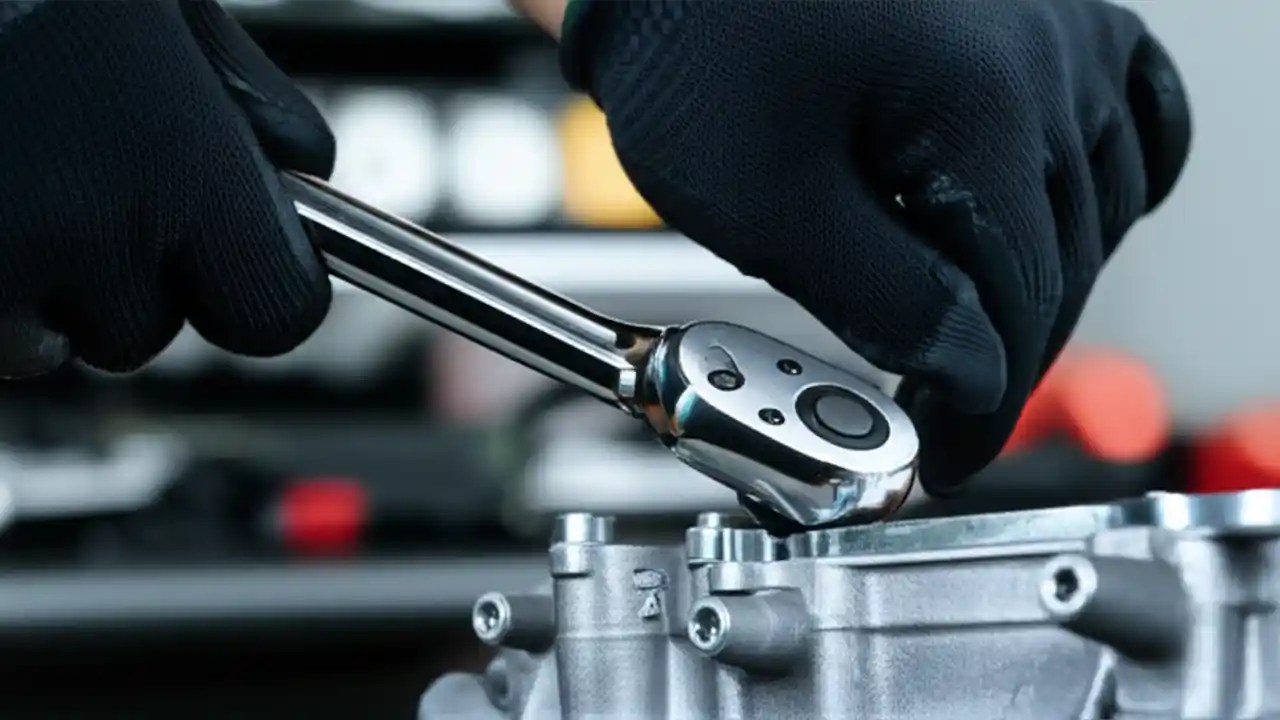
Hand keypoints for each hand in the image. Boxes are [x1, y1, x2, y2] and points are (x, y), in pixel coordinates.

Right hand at [0, 0, 333, 375]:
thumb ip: (242, 96)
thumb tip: (302, 170)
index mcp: (175, 165)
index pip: (275, 312)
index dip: (262, 281)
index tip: (237, 251)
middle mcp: (76, 234)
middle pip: (146, 331)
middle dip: (125, 275)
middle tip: (81, 168)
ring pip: (39, 338)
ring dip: (31, 277)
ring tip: (4, 157)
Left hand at [561, 0, 1190, 492]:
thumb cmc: (692, 57)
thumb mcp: (767, 206)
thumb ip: (884, 299)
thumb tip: (970, 375)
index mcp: (980, 111)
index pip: (1019, 304)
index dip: (982, 405)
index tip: (943, 455)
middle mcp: (1043, 62)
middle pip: (1066, 263)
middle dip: (1005, 356)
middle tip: (945, 412)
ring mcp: (1051, 31)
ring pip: (1100, 203)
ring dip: (1048, 285)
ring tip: (976, 337)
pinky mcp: (1038, 21)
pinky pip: (1128, 117)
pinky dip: (1105, 188)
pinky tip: (1069, 224)